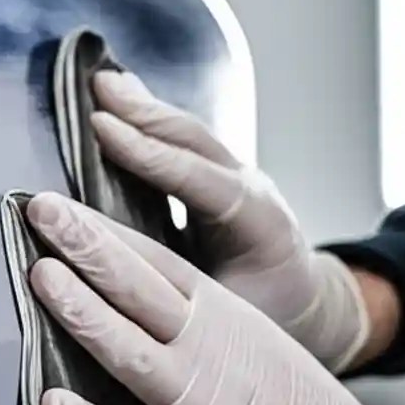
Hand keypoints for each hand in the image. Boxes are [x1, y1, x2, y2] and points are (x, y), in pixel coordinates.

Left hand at [25, 191, 404, 404]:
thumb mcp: (251, 341)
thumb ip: (194, 316)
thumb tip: (124, 288)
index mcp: (222, 316)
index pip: (155, 260)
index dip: (105, 231)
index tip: (61, 203)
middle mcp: (206, 351)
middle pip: (138, 288)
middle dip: (87, 246)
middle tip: (42, 210)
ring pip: (128, 350)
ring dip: (82, 313)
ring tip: (42, 277)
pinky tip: (52, 404)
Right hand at [90, 70, 368, 372]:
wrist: (307, 304)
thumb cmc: (269, 319)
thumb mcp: (233, 321)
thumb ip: (187, 302)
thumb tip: (123, 290)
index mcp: (259, 227)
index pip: (199, 180)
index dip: (149, 155)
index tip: (103, 130)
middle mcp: (252, 191)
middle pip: (196, 142)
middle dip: (145, 114)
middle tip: (97, 90)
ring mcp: (240, 178)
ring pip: (191, 135)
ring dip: (146, 108)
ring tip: (104, 83)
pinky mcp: (222, 177)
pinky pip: (184, 143)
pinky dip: (151, 121)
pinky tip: (122, 101)